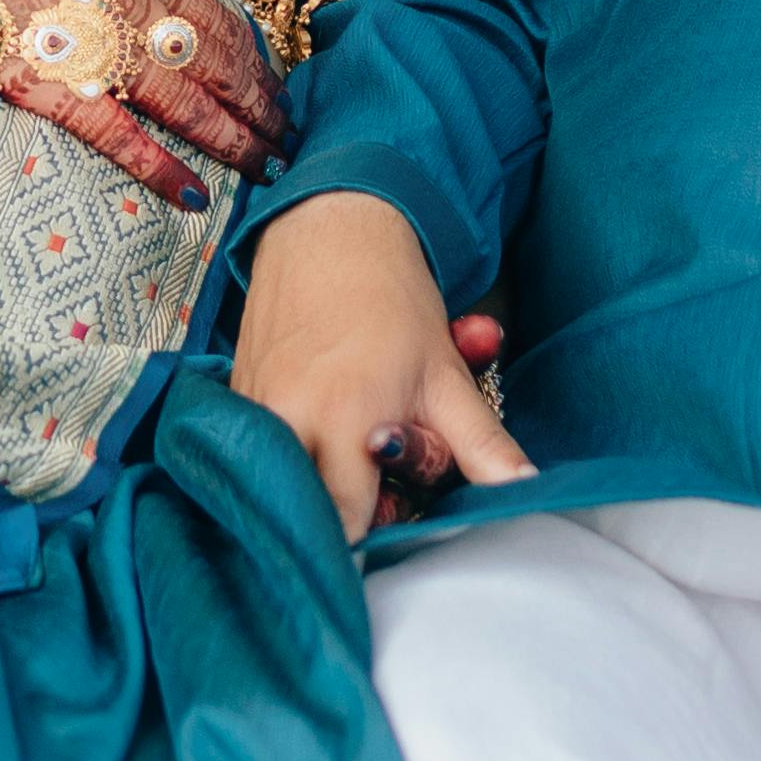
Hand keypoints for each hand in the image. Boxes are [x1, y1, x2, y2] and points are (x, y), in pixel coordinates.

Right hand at [0, 0, 287, 211]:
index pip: (222, 20)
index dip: (257, 60)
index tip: (278, 86)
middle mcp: (130, 10)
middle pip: (218, 66)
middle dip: (260, 106)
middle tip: (289, 137)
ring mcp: (93, 52)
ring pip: (186, 105)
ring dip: (233, 141)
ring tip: (266, 169)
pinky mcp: (50, 90)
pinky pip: (118, 136)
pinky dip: (159, 167)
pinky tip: (192, 193)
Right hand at [234, 194, 529, 545]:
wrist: (332, 233)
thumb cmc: (393, 306)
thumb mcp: (447, 379)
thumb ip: (483, 445)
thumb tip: (526, 489)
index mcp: (345, 422)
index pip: (349, 525)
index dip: (377, 527)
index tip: (394, 510)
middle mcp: (287, 421)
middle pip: (311, 512)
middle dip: (344, 508)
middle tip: (373, 473)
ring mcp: (251, 410)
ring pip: (278, 482)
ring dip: (311, 478)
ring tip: (341, 445)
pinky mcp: (233, 396)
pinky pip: (251, 452)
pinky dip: (281, 453)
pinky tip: (309, 426)